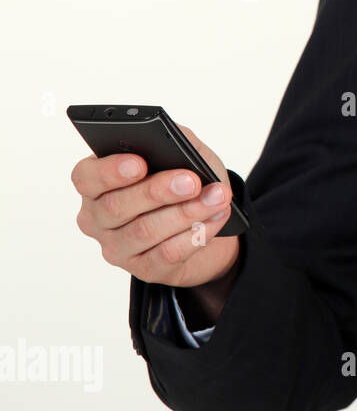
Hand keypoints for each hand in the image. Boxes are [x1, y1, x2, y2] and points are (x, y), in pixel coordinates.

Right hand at [72, 125, 240, 297]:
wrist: (203, 221)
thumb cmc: (183, 181)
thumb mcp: (180, 152)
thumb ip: (173, 140)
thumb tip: (174, 140)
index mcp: (95, 184)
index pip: (86, 177)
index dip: (109, 171)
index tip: (139, 163)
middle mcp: (97, 218)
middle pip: (116, 206)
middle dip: (158, 191)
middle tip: (191, 180)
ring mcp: (117, 247)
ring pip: (145, 231)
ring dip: (187, 212)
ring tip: (217, 197)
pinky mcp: (143, 269)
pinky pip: (168, 254)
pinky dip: (197, 234)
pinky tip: (216, 217)